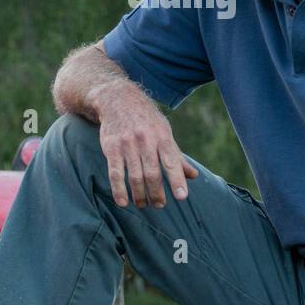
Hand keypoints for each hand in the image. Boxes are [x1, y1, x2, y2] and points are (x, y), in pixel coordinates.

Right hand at [93, 80, 198, 208]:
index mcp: (162, 136)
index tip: (182, 197)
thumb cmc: (146, 119)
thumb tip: (193, 176)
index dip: (177, 179)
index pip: (171, 161)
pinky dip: (119, 190)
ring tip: (143, 204)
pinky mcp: (111, 147)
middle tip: (159, 205)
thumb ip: (177, 155)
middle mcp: (145, 139)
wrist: (117, 99)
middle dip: (156, 193)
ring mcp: (127, 144)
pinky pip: (115, 173)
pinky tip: (123, 201)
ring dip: (139, 195)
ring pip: (134, 176)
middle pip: (152, 173)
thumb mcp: (164, 131)